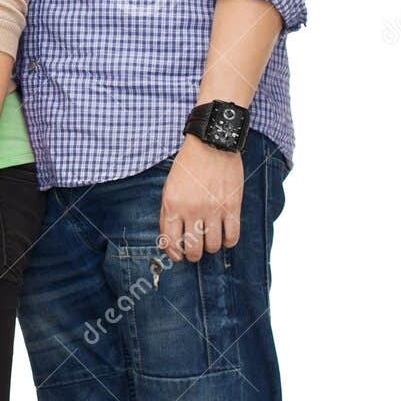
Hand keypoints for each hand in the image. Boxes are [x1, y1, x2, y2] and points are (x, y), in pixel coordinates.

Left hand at [158, 135, 243, 261]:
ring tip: (209, 242)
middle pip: (193, 248)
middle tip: (194, 253)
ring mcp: (214, 210)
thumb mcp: (169, 186)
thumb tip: (170, 236)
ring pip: (213, 246)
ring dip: (211, 248)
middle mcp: (192, 210)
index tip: (177, 255)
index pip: (171, 241)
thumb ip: (168, 211)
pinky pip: (232, 236)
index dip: (174, 253)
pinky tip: (225, 238)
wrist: (212, 144)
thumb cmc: (188, 165)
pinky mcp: (232, 207)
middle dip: (192, 255)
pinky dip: (229, 242)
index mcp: (173, 204)